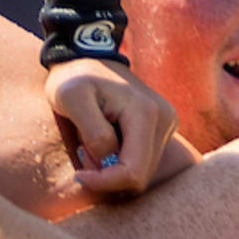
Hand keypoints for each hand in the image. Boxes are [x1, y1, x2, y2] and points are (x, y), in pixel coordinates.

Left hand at [46, 57, 178, 199]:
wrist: (88, 56)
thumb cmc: (75, 76)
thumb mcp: (72, 98)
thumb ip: (93, 131)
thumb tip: (109, 160)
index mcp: (145, 113)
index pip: (134, 172)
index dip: (106, 183)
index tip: (79, 175)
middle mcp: (164, 120)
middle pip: (141, 177)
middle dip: (108, 176)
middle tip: (83, 154)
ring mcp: (166, 124)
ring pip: (142, 172)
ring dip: (113, 170)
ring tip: (91, 146)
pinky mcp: (161, 128)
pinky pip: (142, 161)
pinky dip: (121, 163)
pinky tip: (104, 145)